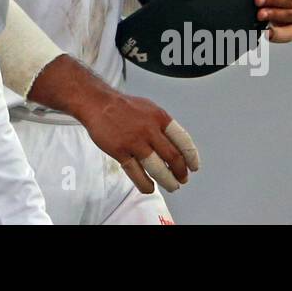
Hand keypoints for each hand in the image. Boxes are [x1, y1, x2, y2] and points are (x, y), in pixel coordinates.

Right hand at [75, 86, 200, 193]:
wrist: (98, 103)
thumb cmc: (123, 107)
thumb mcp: (150, 109)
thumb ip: (162, 126)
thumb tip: (176, 146)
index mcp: (160, 117)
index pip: (183, 140)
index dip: (191, 156)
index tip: (193, 166)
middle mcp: (150, 129)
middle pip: (173, 157)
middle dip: (180, 172)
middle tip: (182, 178)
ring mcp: (135, 142)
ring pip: (158, 168)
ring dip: (167, 181)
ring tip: (172, 186)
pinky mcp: (120, 151)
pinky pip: (137, 173)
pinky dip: (145, 184)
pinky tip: (150, 187)